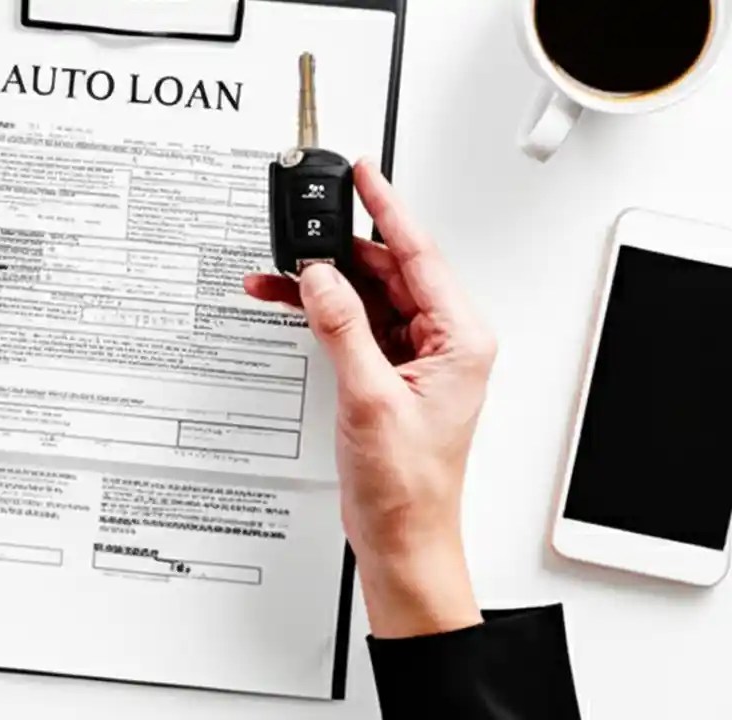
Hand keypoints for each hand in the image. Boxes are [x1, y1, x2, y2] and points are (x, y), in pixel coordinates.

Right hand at [245, 159, 494, 638]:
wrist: (399, 536)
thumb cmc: (407, 485)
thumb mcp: (370, 397)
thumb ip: (343, 328)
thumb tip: (321, 278)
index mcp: (460, 339)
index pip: (419, 255)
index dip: (388, 209)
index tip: (366, 174)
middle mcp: (441, 342)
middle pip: (387, 271)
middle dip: (340, 252)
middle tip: (301, 232)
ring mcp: (414, 357)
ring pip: (365, 296)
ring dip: (323, 285)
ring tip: (280, 272)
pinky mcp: (387, 372)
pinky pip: (354, 324)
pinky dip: (322, 314)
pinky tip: (292, 303)